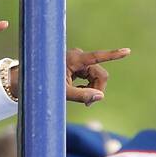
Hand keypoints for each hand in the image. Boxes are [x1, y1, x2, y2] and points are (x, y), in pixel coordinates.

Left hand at [6, 47, 131, 104]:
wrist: (28, 79)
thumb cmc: (42, 84)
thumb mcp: (62, 93)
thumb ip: (82, 95)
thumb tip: (101, 96)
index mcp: (75, 59)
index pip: (98, 57)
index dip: (114, 55)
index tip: (127, 51)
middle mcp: (78, 57)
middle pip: (100, 74)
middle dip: (98, 88)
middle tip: (87, 105)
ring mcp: (77, 61)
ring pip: (95, 77)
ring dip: (92, 89)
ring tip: (81, 101)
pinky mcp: (76, 66)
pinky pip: (89, 77)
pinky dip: (87, 87)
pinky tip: (79, 93)